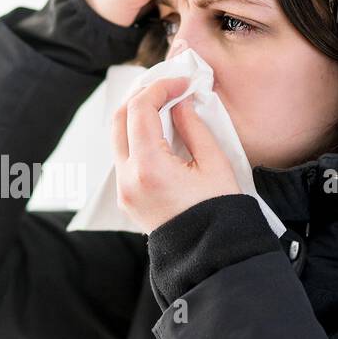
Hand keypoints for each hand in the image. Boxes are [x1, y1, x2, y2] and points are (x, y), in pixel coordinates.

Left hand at [112, 77, 240, 232]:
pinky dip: (137, 138)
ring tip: (165, 105)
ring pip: (118, 138)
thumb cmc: (219, 213)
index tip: (181, 82)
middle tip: (167, 87)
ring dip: (137, 116)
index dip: (160, 87)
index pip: (140, 110)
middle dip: (141, 96)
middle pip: (118, 120)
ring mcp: (123, 190)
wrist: (211, 256)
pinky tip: (160, 131)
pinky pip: (124, 158)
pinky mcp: (126, 198)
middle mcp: (127, 178)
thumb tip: (179, 105)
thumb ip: (194, 127)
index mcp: (148, 168)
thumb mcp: (214, 164)